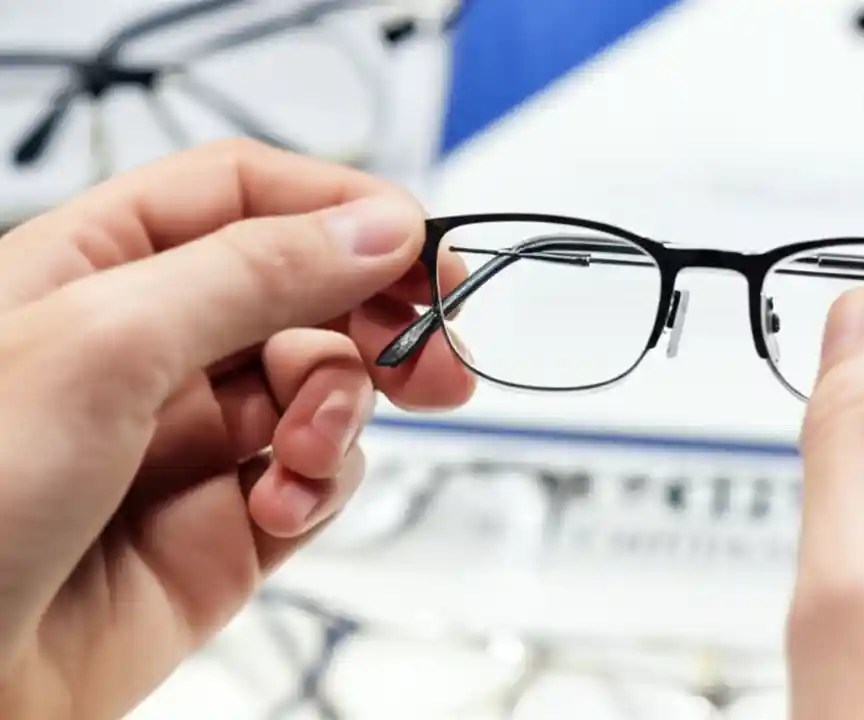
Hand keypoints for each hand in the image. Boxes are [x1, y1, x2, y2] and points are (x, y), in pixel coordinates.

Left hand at [0, 140, 472, 718]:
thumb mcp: (102, 347)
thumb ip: (251, 275)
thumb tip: (374, 230)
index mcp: (97, 269)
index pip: (247, 196)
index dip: (340, 210)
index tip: (419, 249)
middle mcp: (152, 349)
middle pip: (307, 291)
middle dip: (377, 318)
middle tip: (434, 353)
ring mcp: (194, 441)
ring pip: (325, 387)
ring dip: (340, 413)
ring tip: (305, 452)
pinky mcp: (227, 528)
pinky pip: (319, 479)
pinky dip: (324, 485)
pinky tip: (283, 504)